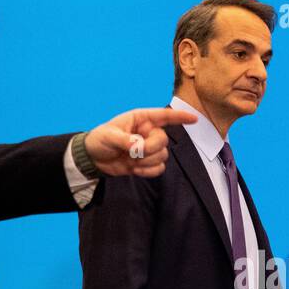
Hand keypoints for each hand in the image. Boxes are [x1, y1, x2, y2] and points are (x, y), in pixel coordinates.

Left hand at [83, 107, 197, 177]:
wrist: (94, 159)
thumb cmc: (99, 140)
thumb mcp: (108, 136)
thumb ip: (124, 140)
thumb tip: (138, 148)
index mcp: (140, 119)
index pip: (164, 116)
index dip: (179, 117)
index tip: (194, 119)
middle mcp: (148, 133)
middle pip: (164, 140)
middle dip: (150, 149)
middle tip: (133, 152)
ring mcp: (148, 149)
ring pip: (162, 156)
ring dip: (146, 161)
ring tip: (130, 161)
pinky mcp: (147, 163)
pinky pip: (158, 169)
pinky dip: (148, 171)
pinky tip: (135, 170)